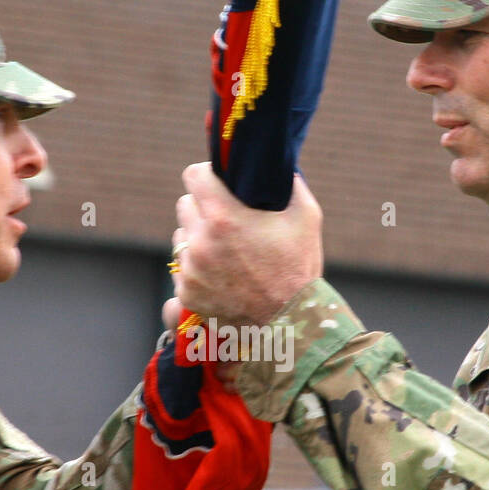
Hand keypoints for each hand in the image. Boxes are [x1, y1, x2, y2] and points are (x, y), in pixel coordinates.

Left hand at [172, 164, 322, 324]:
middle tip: (224, 220)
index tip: (215, 183)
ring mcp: (191, 270)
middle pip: (184, 205)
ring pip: (181, 238)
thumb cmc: (300, 269)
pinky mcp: (187, 293)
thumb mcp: (306, 217)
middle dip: (202, 207)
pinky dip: (197, 269)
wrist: (291, 323)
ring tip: (225, 251)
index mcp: (224, 217)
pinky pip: (182, 269)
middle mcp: (201, 242)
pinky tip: (221, 275)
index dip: (206, 175)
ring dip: (197, 238)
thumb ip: (290, 184)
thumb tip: (278, 166)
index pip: (193, 176)